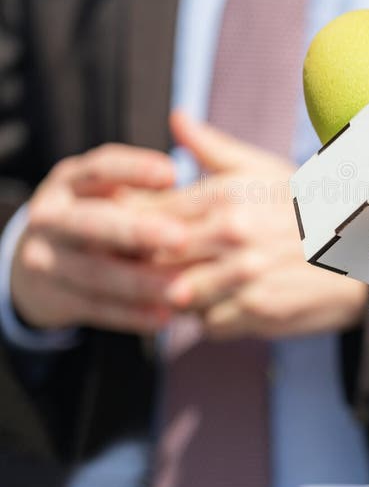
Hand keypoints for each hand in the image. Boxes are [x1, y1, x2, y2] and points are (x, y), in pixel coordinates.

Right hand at [11, 144, 189, 332]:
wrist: (40, 267)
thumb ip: (148, 197)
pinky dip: (130, 315)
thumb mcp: (111, 197)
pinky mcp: (51, 297)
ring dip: (141, 283)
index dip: (134, 168)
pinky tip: (163, 318)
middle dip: (137, 230)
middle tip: (182, 238)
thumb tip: (210, 196)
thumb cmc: (99, 220)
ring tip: (183, 290)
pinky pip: (94, 307)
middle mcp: (50, 215)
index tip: (174, 173)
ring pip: (95, 272)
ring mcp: (43, 258)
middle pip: (92, 221)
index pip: (100, 168)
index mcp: (69, 180)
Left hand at [127, 111, 367, 338]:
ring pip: (176, 295)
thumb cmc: (302, 206)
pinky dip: (209, 317)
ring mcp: (244, 274)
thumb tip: (176, 116)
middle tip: (151, 265)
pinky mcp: (258, 310)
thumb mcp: (261, 168)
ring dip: (178, 294)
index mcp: (224, 193)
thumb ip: (210, 148)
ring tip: (193, 284)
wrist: (360, 251)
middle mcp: (231, 232)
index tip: (128, 232)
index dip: (130, 225)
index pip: (149, 213)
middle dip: (146, 264)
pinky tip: (224, 302)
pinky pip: (207, 323)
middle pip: (155, 257)